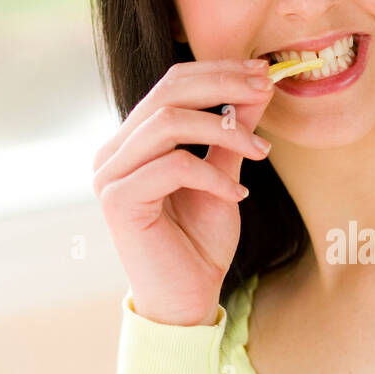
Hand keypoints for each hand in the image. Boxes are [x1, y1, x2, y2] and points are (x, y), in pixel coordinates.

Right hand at [92, 58, 273, 325]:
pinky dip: (212, 174)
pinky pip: (172, 166)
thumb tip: (257, 88)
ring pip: (167, 122)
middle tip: (265, 89)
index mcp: (133, 142)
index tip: (263, 73)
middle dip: (222, 85)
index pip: (171, 85)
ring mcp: (109, 175)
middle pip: (166, 92)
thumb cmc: (199, 244)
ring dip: (223, 130)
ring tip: (260, 151)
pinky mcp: (117, 200)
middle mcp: (113, 152)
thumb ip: (232, 135)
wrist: (186, 300)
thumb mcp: (224, 178)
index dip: (218, 72)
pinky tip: (237, 195)